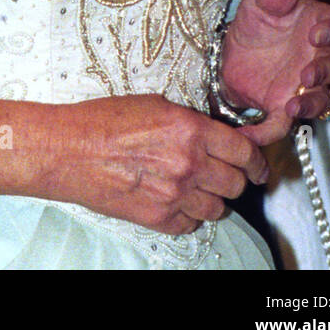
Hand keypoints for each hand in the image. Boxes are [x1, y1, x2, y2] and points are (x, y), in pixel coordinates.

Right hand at [48, 93, 268, 234]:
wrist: (70, 150)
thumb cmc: (103, 122)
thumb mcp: (154, 105)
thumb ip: (190, 122)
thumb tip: (213, 134)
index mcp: (189, 129)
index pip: (243, 151)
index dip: (256, 160)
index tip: (258, 166)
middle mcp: (188, 163)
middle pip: (236, 182)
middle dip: (235, 178)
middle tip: (226, 174)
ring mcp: (175, 194)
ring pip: (218, 208)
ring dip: (213, 198)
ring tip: (198, 188)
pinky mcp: (159, 218)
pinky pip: (192, 223)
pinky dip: (189, 214)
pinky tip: (177, 200)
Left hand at [221, 0, 329, 145]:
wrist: (229, 51)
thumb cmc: (256, 19)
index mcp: (317, 25)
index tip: (317, 34)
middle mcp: (316, 58)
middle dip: (325, 72)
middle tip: (307, 74)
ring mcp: (302, 86)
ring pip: (321, 100)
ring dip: (311, 105)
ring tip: (293, 105)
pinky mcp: (280, 107)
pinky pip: (282, 125)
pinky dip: (269, 132)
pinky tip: (252, 133)